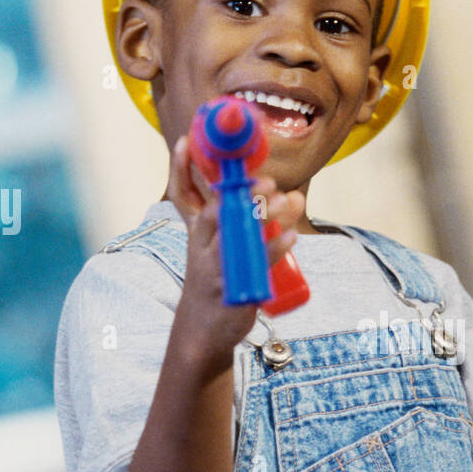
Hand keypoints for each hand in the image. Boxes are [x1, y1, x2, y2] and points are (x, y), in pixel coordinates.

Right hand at [166, 134, 305, 371]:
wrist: (203, 330)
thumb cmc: (216, 280)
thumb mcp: (215, 246)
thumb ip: (237, 219)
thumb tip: (280, 193)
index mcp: (196, 233)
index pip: (182, 195)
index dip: (180, 167)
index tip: (184, 140)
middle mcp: (203, 246)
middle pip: (215, 212)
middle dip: (238, 193)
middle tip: (266, 180)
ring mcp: (217, 267)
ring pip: (238, 236)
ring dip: (265, 216)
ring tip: (289, 200)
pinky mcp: (235, 287)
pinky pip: (256, 265)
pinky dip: (274, 249)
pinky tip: (292, 237)